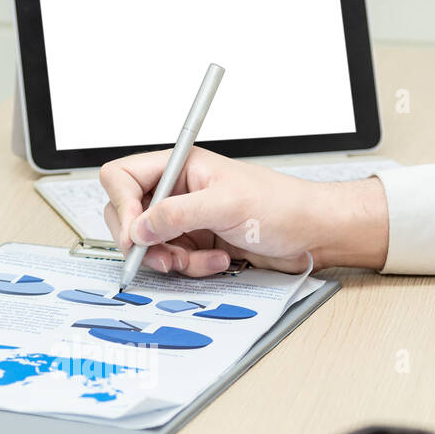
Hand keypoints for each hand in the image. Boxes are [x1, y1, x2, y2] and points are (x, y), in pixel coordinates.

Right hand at [99, 147, 389, 276]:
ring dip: (172, 259)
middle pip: (129, 216)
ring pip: (150, 245)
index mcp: (180, 166)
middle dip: (145, 242)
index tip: (136, 233)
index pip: (123, 177)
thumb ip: (177, 214)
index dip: (123, 206)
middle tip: (163, 256)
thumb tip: (140, 227)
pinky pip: (173, 261)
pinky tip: (218, 260)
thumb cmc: (282, 205)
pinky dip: (191, 267)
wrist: (311, 234)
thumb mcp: (227, 205)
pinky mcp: (195, 242)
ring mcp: (185, 218)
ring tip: (201, 259)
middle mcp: (177, 190)